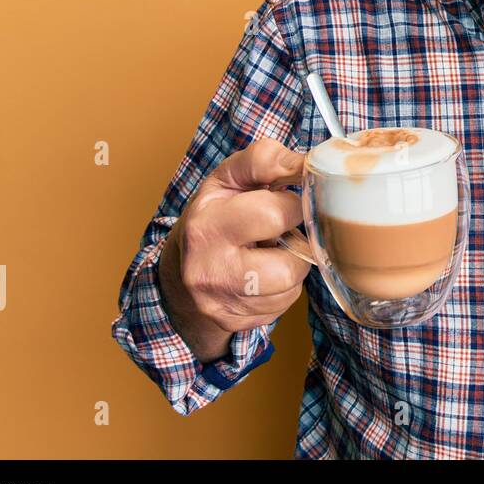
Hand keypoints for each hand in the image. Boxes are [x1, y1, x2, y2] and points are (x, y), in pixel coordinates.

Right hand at [157, 137, 311, 362]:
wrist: (178, 275)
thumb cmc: (214, 216)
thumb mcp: (227, 179)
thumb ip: (264, 160)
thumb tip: (305, 164)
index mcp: (206, 226)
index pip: (272, 214)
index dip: (293, 203)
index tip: (290, 199)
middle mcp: (209, 269)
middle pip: (287, 265)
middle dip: (297, 242)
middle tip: (285, 229)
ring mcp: (222, 302)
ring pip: (291, 286)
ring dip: (293, 266)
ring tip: (273, 252)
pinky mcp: (236, 323)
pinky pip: (284, 305)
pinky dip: (284, 288)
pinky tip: (265, 275)